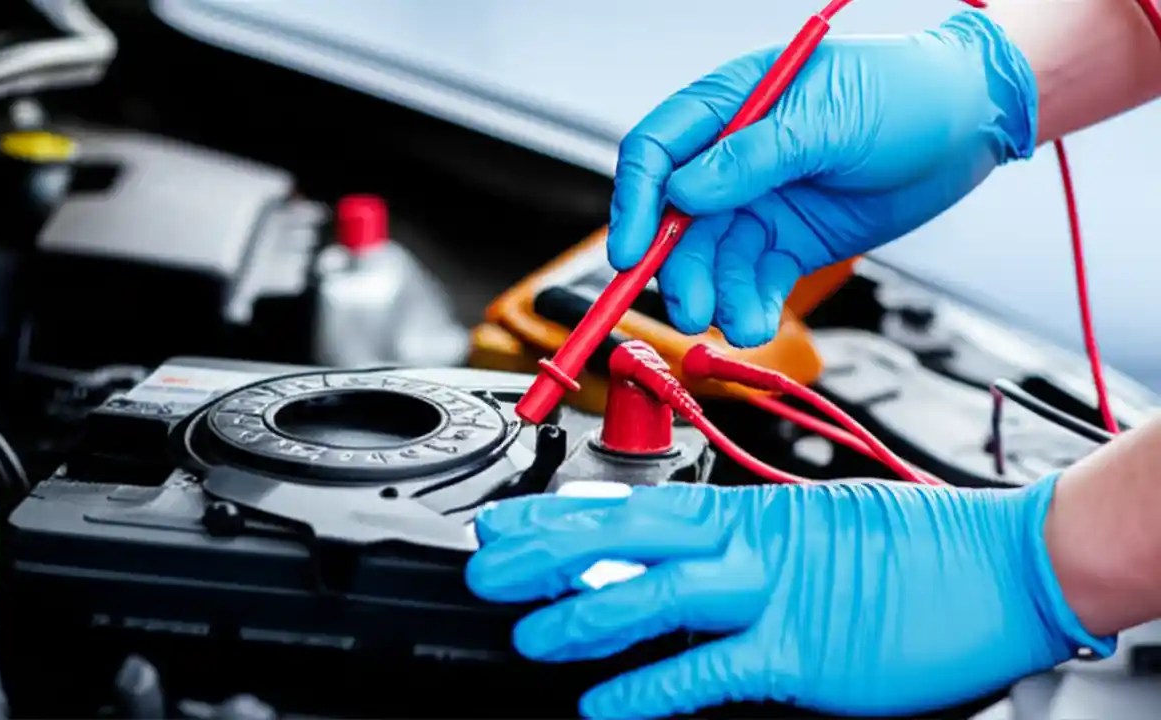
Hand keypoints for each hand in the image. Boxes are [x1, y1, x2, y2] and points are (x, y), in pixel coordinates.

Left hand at [465, 477, 1114, 718]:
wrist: (1004, 563)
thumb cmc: (915, 549)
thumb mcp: (812, 530)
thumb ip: (740, 547)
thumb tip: (671, 567)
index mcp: (750, 513)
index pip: (634, 507)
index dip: (560, 516)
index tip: (504, 524)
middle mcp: (752, 544)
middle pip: (627, 537)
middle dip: (547, 552)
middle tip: (485, 566)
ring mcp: (776, 594)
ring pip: (656, 597)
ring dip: (585, 616)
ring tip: (528, 633)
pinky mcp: (804, 652)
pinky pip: (710, 670)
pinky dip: (651, 687)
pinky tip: (603, 702)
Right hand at [607, 10, 1037, 346]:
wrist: (972, 123)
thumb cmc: (905, 93)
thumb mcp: (828, 119)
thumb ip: (752, 158)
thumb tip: (683, 193)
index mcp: (730, 106)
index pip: (657, 151)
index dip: (636, 201)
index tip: (630, 250)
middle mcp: (732, 158)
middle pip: (676, 218)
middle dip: (676, 266)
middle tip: (689, 307)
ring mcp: (758, 203)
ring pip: (713, 258)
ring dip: (715, 294)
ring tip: (736, 325)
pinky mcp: (787, 243)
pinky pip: (753, 280)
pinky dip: (749, 304)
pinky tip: (754, 322)